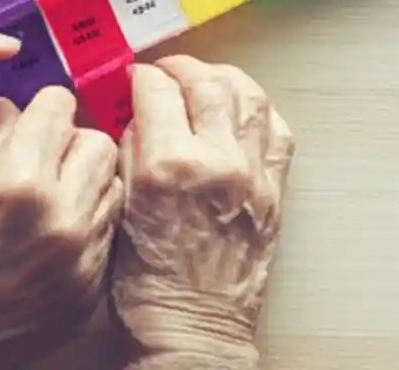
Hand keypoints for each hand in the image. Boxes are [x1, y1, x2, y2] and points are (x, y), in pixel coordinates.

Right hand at [0, 87, 122, 369]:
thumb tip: (9, 110)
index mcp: (15, 181)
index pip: (59, 108)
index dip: (43, 107)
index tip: (35, 115)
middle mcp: (59, 217)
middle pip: (98, 144)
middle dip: (70, 140)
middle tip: (43, 155)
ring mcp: (79, 260)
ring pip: (111, 188)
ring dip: (84, 182)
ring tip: (47, 197)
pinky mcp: (86, 294)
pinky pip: (105, 237)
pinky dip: (85, 226)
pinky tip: (49, 237)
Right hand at [112, 57, 295, 369]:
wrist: (195, 329)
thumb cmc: (149, 287)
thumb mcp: (120, 213)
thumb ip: (131, 156)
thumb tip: (141, 117)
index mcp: (168, 167)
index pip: (157, 92)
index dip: (143, 78)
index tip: (136, 78)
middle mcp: (217, 162)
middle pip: (206, 84)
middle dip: (183, 68)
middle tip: (168, 72)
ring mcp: (252, 175)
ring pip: (249, 97)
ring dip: (225, 79)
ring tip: (207, 80)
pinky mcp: (275, 191)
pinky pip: (277, 131)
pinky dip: (259, 111)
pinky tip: (242, 111)